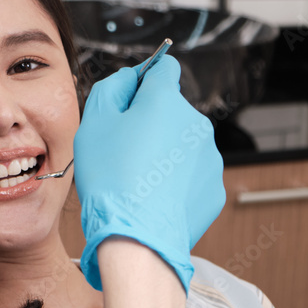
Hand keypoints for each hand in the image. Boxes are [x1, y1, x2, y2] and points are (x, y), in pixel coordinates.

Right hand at [74, 56, 224, 292]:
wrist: (136, 239)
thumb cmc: (110, 181)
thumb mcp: (93, 122)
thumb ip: (112, 87)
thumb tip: (130, 78)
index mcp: (166, 100)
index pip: (164, 68)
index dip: (143, 80)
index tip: (129, 100)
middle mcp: (196, 124)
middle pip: (171, 110)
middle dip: (151, 122)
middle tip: (123, 151)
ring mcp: (209, 157)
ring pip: (182, 144)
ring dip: (164, 153)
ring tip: (138, 180)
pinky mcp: (214, 188)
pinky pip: (190, 175)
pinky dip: (174, 181)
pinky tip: (153, 198)